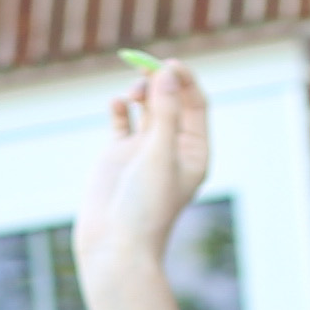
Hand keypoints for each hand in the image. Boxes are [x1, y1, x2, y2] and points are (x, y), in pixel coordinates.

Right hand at [79, 61, 214, 293]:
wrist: (114, 245)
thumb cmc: (145, 206)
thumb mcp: (159, 154)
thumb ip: (164, 112)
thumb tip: (167, 72)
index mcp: (194, 151)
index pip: (195, 103)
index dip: (183, 80)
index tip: (167, 64)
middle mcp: (172, 148)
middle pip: (172, 99)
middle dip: (158, 80)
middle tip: (141, 66)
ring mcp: (145, 150)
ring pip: (147, 105)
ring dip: (140, 90)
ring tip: (130, 92)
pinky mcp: (119, 154)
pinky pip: (122, 120)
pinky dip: (119, 107)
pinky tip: (116, 104)